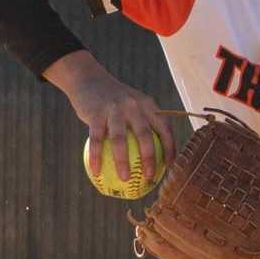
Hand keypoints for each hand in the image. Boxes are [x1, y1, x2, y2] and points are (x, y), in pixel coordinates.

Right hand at [44, 50, 176, 182]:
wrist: (89, 79)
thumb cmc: (114, 100)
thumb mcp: (134, 104)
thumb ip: (144, 123)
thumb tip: (151, 157)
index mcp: (148, 106)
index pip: (165, 129)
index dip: (170, 149)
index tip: (168, 167)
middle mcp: (134, 106)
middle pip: (145, 135)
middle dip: (149, 158)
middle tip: (148, 177)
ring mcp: (115, 109)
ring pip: (120, 139)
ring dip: (122, 162)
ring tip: (124, 179)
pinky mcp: (96, 112)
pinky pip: (96, 139)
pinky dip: (96, 156)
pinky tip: (95, 171)